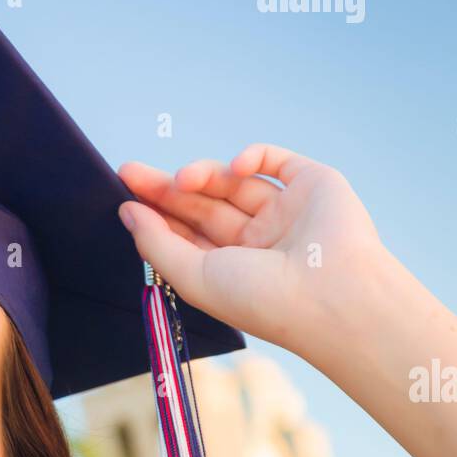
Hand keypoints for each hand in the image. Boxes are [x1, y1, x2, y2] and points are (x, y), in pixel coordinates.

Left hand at [119, 144, 456, 456]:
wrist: (331, 294)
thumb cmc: (263, 299)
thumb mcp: (195, 277)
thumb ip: (157, 245)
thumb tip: (128, 213)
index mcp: (233, 269)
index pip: (188, 234)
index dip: (157, 214)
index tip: (125, 197)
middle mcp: (258, 242)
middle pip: (203, 204)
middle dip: (167, 189)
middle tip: (130, 172)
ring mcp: (285, 212)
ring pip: (233, 181)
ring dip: (203, 175)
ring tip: (183, 179)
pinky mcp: (312, 185)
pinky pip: (274, 160)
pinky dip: (250, 156)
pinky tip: (233, 168)